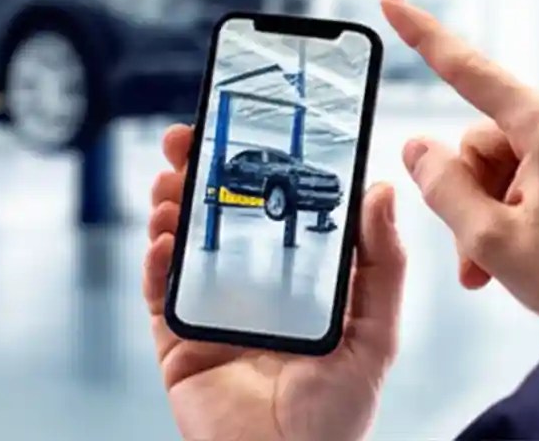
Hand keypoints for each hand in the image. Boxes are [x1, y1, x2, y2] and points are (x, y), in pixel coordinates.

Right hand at [143, 125, 406, 440]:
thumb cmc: (339, 411)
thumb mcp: (376, 331)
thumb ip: (382, 262)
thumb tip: (380, 188)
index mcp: (297, 279)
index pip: (271, 208)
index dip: (253, 167)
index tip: (241, 127)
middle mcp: (252, 289)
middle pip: (217, 218)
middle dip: (196, 175)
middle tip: (183, 140)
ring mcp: (212, 314)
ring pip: (181, 248)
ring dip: (170, 209)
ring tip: (169, 183)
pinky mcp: (179, 344)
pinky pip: (160, 297)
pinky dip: (156, 265)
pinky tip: (163, 240)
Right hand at [381, 0, 538, 326]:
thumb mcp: (493, 242)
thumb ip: (443, 187)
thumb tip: (417, 147)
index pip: (470, 69)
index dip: (423, 35)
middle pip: (486, 137)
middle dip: (473, 193)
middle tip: (477, 261)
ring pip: (510, 155)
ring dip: (495, 205)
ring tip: (503, 264)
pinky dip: (524, 200)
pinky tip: (529, 246)